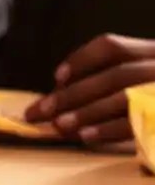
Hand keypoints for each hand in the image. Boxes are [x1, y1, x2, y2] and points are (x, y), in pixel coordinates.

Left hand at [24, 35, 154, 144]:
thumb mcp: (145, 74)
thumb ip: (117, 78)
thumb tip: (63, 91)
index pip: (111, 46)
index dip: (80, 59)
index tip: (56, 77)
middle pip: (113, 76)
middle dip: (72, 94)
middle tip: (40, 110)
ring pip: (125, 97)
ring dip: (87, 112)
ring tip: (59, 125)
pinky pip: (140, 122)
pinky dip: (110, 130)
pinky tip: (87, 137)